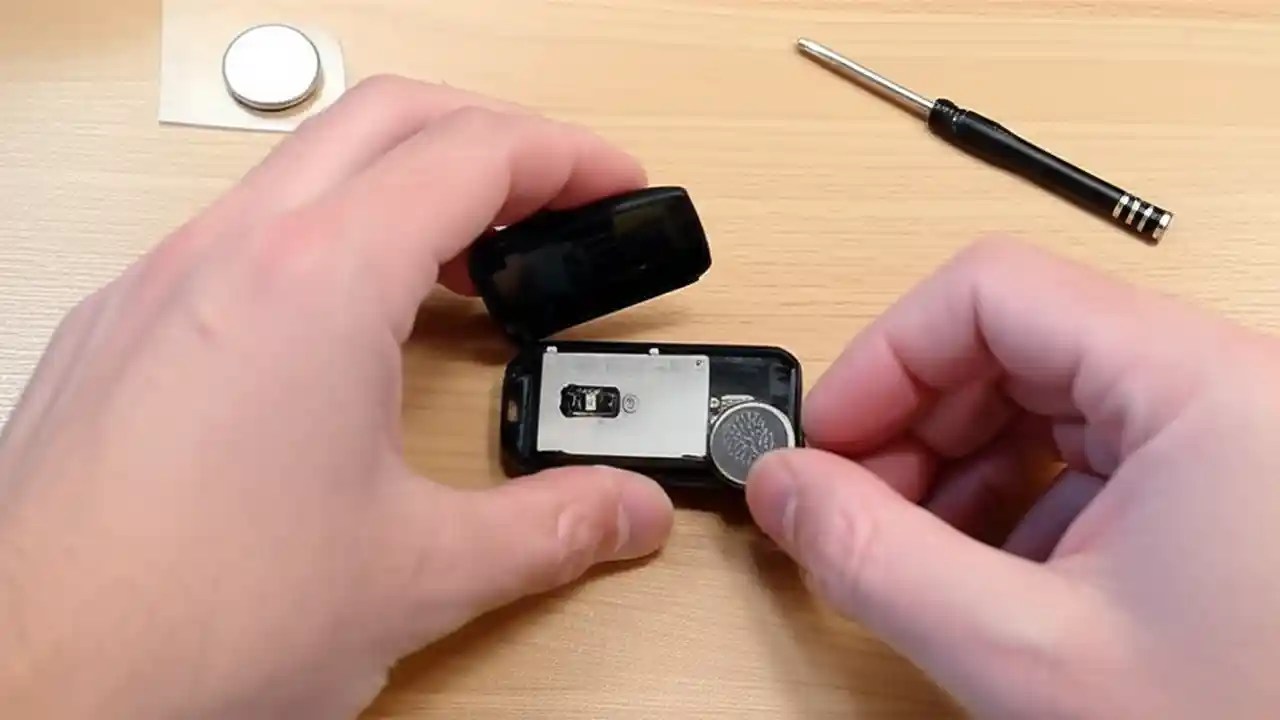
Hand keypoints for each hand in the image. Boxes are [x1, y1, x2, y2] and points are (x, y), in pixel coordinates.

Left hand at [0, 77, 672, 718]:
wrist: (23, 694)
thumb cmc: (180, 628)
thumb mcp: (415, 574)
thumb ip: (548, 529)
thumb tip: (623, 513)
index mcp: (316, 284)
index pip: (471, 156)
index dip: (566, 157)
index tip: (613, 182)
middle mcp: (225, 257)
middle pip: (387, 119)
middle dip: (491, 138)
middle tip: (556, 194)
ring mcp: (157, 286)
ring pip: (304, 168)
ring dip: (403, 189)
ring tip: (470, 265)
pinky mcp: (120, 333)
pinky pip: (240, 235)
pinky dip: (324, 242)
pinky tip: (350, 331)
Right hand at [747, 239, 1279, 717]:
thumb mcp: (1028, 656)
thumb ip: (876, 559)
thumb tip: (784, 486)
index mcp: (1200, 388)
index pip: (992, 291)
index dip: (883, 359)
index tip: (825, 437)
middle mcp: (1224, 389)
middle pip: (1012, 340)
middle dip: (911, 423)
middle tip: (851, 506)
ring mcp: (1226, 435)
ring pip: (1042, 398)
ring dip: (953, 468)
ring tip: (910, 553)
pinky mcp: (1220, 485)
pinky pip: (1084, 453)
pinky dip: (1011, 503)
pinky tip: (983, 576)